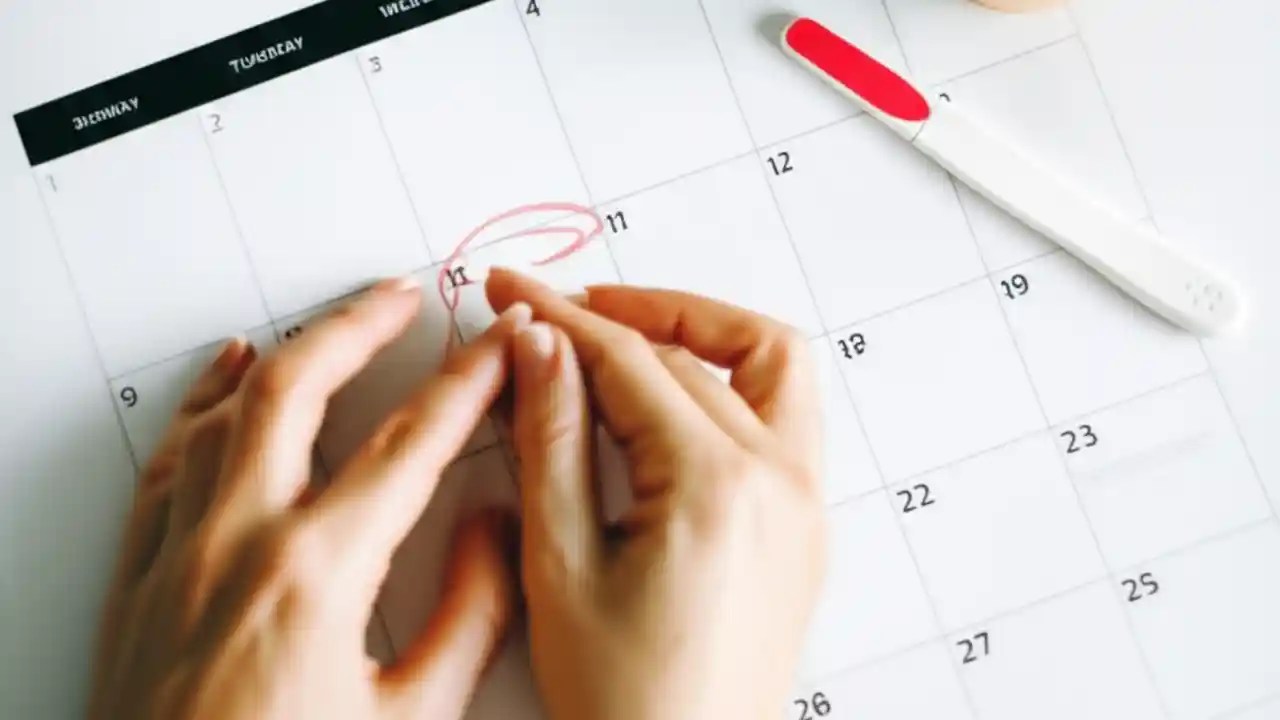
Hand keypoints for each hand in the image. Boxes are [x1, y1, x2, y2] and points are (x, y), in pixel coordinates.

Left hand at [89, 278, 530, 719]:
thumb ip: (470, 615)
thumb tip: (496, 530)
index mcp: (318, 573)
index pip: (414, 442)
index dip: (468, 382)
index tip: (500, 346)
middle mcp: (238, 542)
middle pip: (302, 387)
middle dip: (360, 325)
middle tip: (404, 296)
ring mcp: (176, 554)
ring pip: (226, 410)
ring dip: (285, 355)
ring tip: (326, 326)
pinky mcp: (138, 579)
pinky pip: (167, 461)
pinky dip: (200, 407)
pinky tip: (222, 384)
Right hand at [488, 270, 827, 719]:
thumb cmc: (627, 703)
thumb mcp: (562, 564)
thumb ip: (552, 440)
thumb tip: (540, 347)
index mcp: (719, 487)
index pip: (630, 361)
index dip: (561, 317)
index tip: (515, 291)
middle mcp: (783, 484)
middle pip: (694, 357)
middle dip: (614, 323)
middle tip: (550, 320)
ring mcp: (806, 506)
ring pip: (767, 369)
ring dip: (696, 337)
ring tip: (623, 338)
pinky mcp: (807, 529)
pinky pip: (782, 419)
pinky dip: (729, 387)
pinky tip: (672, 405)